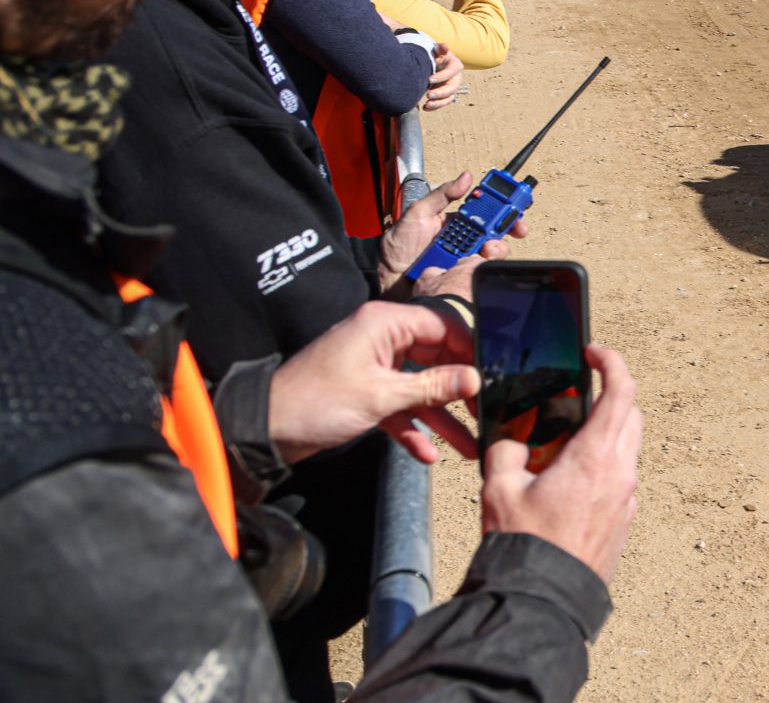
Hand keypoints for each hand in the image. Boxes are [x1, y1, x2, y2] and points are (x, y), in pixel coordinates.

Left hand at [268, 300, 478, 464]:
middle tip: (485, 411)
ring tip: (468, 444)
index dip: (471, 350)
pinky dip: (413, 427)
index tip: (493, 374)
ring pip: (420, 387)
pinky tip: (428, 454)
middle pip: (437, 358)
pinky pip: (400, 405)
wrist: (264, 431)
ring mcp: (374, 366)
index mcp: (385, 324)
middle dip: (459, 390)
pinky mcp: (366, 392)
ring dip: (441, 418)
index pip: (444, 326)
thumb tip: (473, 379)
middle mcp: (382, 339)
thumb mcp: (381, 397)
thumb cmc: (313, 403)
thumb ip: (431, 387)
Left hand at [379, 171, 523, 288]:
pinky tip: (473, 264)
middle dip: (509, 229)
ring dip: (497, 249)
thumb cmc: (397, 244)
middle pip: (497, 232)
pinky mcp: (460, 278)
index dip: (505, 208)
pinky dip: (482, 268)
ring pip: (493, 253)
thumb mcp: (418, 212)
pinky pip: (479, 272)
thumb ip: (442, 194)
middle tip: (514, 229)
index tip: (515, 206)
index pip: (487, 212)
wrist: (383, 275)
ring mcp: (463, 260)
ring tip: (487, 249)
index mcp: (457, 222)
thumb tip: (466, 177)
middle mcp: (464, 240)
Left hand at [421, 43, 462, 110]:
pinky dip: (435, 106)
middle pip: (452, 87)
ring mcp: (453, 88)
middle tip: (428, 95)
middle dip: (440, 92)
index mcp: (455, 65)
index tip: (429, 79)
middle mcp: (457, 78)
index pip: (451, 71)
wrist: (435, 64)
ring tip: (427, 104)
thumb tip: (444, 46)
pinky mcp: (447, 95)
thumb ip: (441, 48)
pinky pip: (444, 103)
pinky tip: (425, 108)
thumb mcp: (438, 51)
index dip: (441, 76)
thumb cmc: (437, 56)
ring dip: (439, 102)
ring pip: (449, 97)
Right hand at [482, 346, 641, 584]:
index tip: (594, 353)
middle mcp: (621, 473)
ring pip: (628, 449)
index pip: (622, 390)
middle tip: (575, 402)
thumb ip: (506, 451)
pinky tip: (568, 485)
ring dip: (605, 437)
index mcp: (597, 456)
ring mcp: (628, 500)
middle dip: (609, 398)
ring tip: (563, 449)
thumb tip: (515, 442)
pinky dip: (603, 468)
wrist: (542, 601)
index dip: (612, 362)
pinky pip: (621, 481)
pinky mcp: (625, 523)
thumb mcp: (499, 488)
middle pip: (631, 416)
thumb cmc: (523, 544)